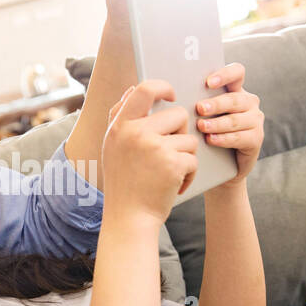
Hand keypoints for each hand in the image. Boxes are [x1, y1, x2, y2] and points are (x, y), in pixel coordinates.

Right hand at [102, 80, 197, 225]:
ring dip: (185, 155)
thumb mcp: (112, 146)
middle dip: (180, 133)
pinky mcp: (173, 164)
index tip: (172, 95)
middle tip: (169, 153)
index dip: (163, 87)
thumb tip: (133, 89)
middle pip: (178, 114)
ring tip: (169, 172)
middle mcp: (136, 133)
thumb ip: (120, 117)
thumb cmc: (123, 182)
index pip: (144, 89)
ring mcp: (155, 148)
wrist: (129, 218)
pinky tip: (174, 184)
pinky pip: (193, 158)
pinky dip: (189, 173)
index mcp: (120, 126)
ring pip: (189, 138)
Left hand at [196, 62, 262, 188]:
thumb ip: (198, 102)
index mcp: (236, 89)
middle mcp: (249, 102)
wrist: (221, 164)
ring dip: (217, 123)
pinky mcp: (256, 138)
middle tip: (199, 108)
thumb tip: (177, 94)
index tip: (208, 82)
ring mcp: (255, 120)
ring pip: (236, 119)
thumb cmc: (207, 133)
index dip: (225, 74)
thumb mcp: (204, 114)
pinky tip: (211, 139)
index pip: (237, 72)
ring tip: (202, 126)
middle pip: (234, 99)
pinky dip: (224, 138)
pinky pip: (240, 137)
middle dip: (216, 104)